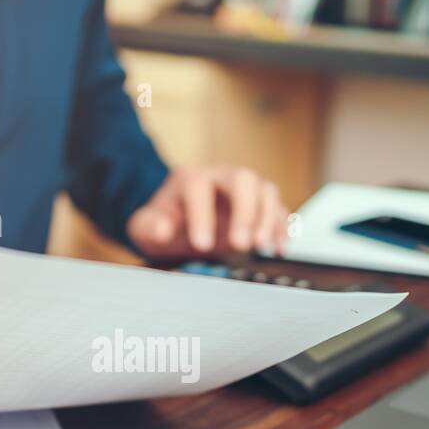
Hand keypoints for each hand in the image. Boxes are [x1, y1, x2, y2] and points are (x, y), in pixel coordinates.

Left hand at [127, 165, 289, 260]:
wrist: (179, 227)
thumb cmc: (163, 225)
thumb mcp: (146, 229)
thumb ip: (150, 227)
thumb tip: (162, 229)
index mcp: (190, 180)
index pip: (199, 187)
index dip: (202, 216)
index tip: (202, 245)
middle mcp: (221, 178)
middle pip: (243, 180)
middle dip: (245, 212)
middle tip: (240, 244)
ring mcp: (244, 191)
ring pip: (265, 191)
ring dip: (267, 219)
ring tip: (261, 247)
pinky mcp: (260, 207)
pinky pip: (279, 210)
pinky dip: (282, 228)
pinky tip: (278, 249)